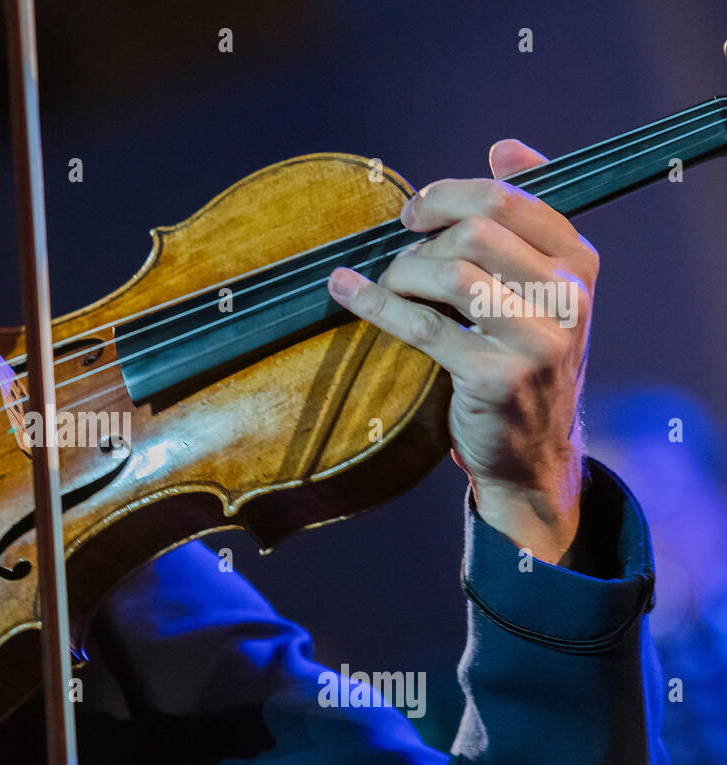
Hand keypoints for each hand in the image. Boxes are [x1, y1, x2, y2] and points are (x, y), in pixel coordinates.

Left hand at [326, 140, 596, 564]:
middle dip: (423, 236)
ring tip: (389, 285)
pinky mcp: (496, 377)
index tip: (415, 211)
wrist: (534, 453)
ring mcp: (536, 339)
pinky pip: (421, 325)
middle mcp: (568, 297)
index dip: (450, 194)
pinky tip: (348, 291)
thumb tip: (506, 146)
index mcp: (580, 262)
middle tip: (398, 254)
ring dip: (402, 272)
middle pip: (476, 231)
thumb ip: (524, 221)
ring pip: (451, 273)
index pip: (511, 198)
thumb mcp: (540, 289)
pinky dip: (376, 303)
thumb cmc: (522, 360)